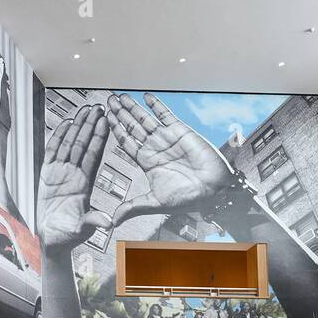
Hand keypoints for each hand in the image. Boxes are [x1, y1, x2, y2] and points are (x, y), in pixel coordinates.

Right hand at [36, 105, 113, 250]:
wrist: (53, 239)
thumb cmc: (69, 235)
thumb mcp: (83, 229)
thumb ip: (94, 221)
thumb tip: (109, 222)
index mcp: (85, 185)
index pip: (94, 155)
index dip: (99, 138)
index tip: (106, 121)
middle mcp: (75, 175)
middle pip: (83, 144)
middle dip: (90, 125)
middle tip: (97, 107)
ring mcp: (61, 173)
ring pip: (70, 144)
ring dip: (77, 126)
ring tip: (84, 109)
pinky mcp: (47, 174)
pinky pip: (53, 151)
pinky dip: (58, 136)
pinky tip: (65, 122)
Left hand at [105, 92, 234, 224]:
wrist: (213, 191)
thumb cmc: (187, 199)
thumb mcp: (154, 203)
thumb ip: (132, 207)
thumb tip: (112, 221)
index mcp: (146, 162)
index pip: (126, 143)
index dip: (115, 131)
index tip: (104, 120)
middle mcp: (155, 148)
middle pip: (132, 127)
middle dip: (120, 114)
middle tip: (108, 101)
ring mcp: (167, 138)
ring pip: (145, 119)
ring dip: (132, 108)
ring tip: (119, 97)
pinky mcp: (180, 131)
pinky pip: (166, 115)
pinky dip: (156, 105)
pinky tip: (145, 96)